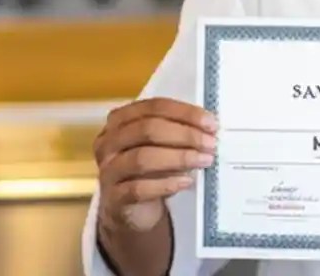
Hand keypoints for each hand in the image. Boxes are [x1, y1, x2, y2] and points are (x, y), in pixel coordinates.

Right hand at [94, 98, 217, 232]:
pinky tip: (186, 182)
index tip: (211, 123)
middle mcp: (108, 143)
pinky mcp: (113, 199)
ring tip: (204, 160)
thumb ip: (175, 131)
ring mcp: (108, 171)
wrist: (131, 211)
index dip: (184, 113)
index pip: (153, 107)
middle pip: (147, 130)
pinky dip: (166, 184)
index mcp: (119, 121)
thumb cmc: (148, 171)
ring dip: (179, 158)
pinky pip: (139, 189)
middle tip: (210, 144)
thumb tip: (208, 127)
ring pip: (142, 158)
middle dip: (185, 135)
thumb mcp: (158, 146)